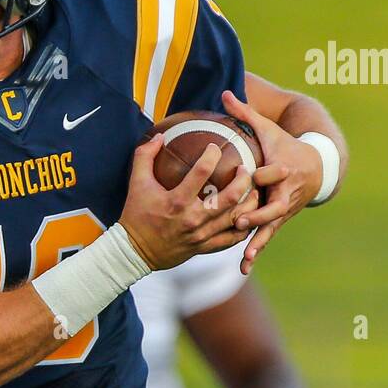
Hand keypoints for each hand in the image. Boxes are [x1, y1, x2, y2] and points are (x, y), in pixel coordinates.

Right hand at [119, 134, 263, 270]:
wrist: (135, 251)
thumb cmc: (136, 216)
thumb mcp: (136, 184)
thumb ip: (145, 157)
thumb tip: (159, 136)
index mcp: (176, 201)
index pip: (201, 172)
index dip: (212, 155)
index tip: (215, 147)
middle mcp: (192, 218)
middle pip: (230, 196)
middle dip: (243, 180)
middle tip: (244, 169)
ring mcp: (201, 235)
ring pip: (236, 218)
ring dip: (249, 202)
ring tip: (252, 190)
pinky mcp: (204, 247)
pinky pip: (231, 239)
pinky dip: (243, 227)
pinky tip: (247, 216)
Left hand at [222, 90, 322, 273]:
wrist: (318, 165)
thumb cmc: (285, 144)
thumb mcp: (268, 128)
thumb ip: (245, 113)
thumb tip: (224, 93)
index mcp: (282, 167)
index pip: (273, 172)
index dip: (265, 174)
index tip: (251, 177)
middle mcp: (284, 191)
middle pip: (274, 204)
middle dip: (260, 212)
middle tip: (241, 218)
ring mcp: (283, 208)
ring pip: (271, 226)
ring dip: (258, 240)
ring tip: (246, 255)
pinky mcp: (279, 220)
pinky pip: (267, 237)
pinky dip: (257, 250)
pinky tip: (244, 267)